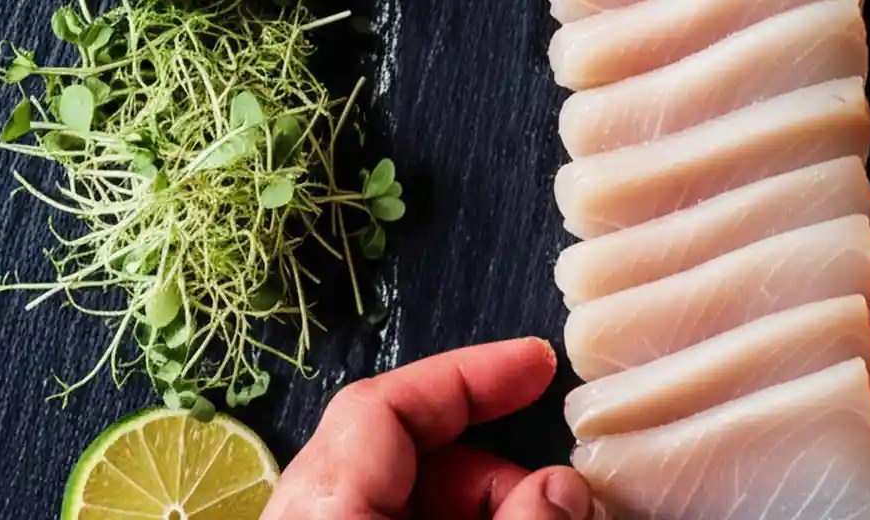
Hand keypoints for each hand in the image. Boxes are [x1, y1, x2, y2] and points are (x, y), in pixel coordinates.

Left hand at [262, 338, 595, 519]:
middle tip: (554, 495)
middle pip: (399, 449)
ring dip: (478, 503)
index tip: (537, 364)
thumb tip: (563, 487)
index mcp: (323, 509)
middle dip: (487, 462)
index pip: (383, 404)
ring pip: (403, 493)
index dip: (467, 374)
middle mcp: (306, 517)